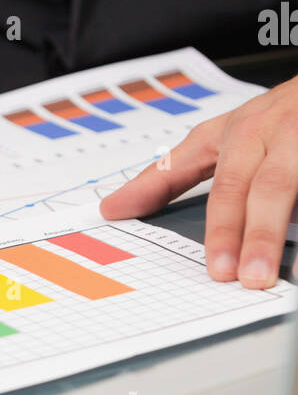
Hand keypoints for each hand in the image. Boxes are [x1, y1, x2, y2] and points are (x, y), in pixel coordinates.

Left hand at [100, 78, 297, 288]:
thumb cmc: (283, 120)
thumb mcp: (228, 136)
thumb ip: (176, 173)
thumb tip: (117, 205)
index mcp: (230, 132)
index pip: (180, 163)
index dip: (147, 188)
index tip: (114, 212)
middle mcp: (261, 132)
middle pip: (237, 182)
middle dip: (226, 229)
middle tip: (220, 272)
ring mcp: (296, 140)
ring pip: (278, 187)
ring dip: (266, 234)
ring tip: (258, 274)